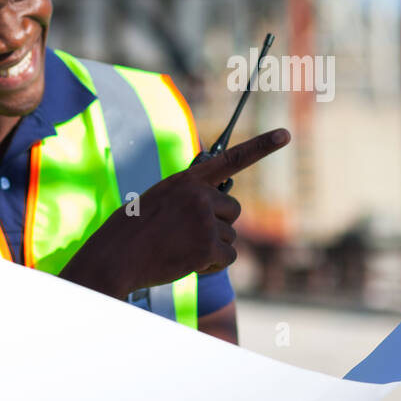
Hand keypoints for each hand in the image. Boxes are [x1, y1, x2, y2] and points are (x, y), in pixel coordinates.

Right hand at [60, 128, 289, 297]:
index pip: (230, 159)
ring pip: (229, 237)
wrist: (115, 257)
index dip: (261, 146)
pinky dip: (210, 266)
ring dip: (210, 249)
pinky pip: (227, 257)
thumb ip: (188, 200)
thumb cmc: (131, 233)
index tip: (285, 135)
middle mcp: (198, 194)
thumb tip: (220, 215)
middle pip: (232, 211)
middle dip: (217, 227)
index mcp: (185, 180)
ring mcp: (204, 218)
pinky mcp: (207, 244)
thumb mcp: (158, 203)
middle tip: (186, 238)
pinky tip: (186, 264)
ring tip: (178, 251)